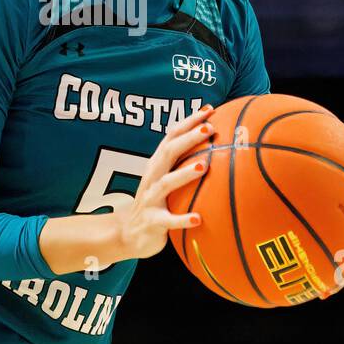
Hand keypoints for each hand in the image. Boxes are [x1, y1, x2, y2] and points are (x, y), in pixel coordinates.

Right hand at [114, 104, 215, 260]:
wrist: (127, 233)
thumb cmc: (155, 202)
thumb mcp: (165, 179)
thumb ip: (181, 164)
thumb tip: (216, 148)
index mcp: (157, 165)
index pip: (172, 137)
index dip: (189, 122)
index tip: (210, 110)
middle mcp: (152, 178)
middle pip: (168, 152)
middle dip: (188, 139)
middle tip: (209, 129)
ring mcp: (150, 199)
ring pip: (166, 183)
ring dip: (185, 173)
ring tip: (204, 166)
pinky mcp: (152, 222)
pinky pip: (168, 221)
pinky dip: (182, 219)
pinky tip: (198, 219)